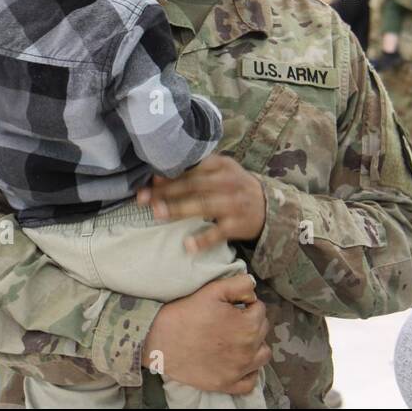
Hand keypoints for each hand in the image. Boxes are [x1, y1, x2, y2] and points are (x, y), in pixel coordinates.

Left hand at [137, 154, 267, 251]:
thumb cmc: (235, 186)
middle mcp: (228, 182)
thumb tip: (158, 175)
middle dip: (166, 191)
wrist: (268, 207)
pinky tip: (188, 245)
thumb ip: (195, 170)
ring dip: (179, 209)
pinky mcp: (237, 225)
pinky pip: (218, 233)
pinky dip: (203, 240)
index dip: (170, 173)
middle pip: (193, 185)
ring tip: (158, 213)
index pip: (193, 167)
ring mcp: (233, 204)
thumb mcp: (222, 170)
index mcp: (221, 165)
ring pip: (203, 205)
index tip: (150, 180)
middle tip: (143, 198)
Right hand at [142, 275, 270, 394]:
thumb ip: (240, 284)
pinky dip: (248, 372)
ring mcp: (238, 370)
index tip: (232, 305)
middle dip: (250, 322)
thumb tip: (253, 290)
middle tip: (231, 320)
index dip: (246, 304)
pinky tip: (238, 361)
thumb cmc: (186, 313)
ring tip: (238, 339)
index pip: (260, 309)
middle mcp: (248, 350)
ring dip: (255, 345)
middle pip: (262, 330)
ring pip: (262, 355)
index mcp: (248, 325)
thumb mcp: (213, 290)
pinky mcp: (226, 384)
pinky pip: (250, 382)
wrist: (160, 340)